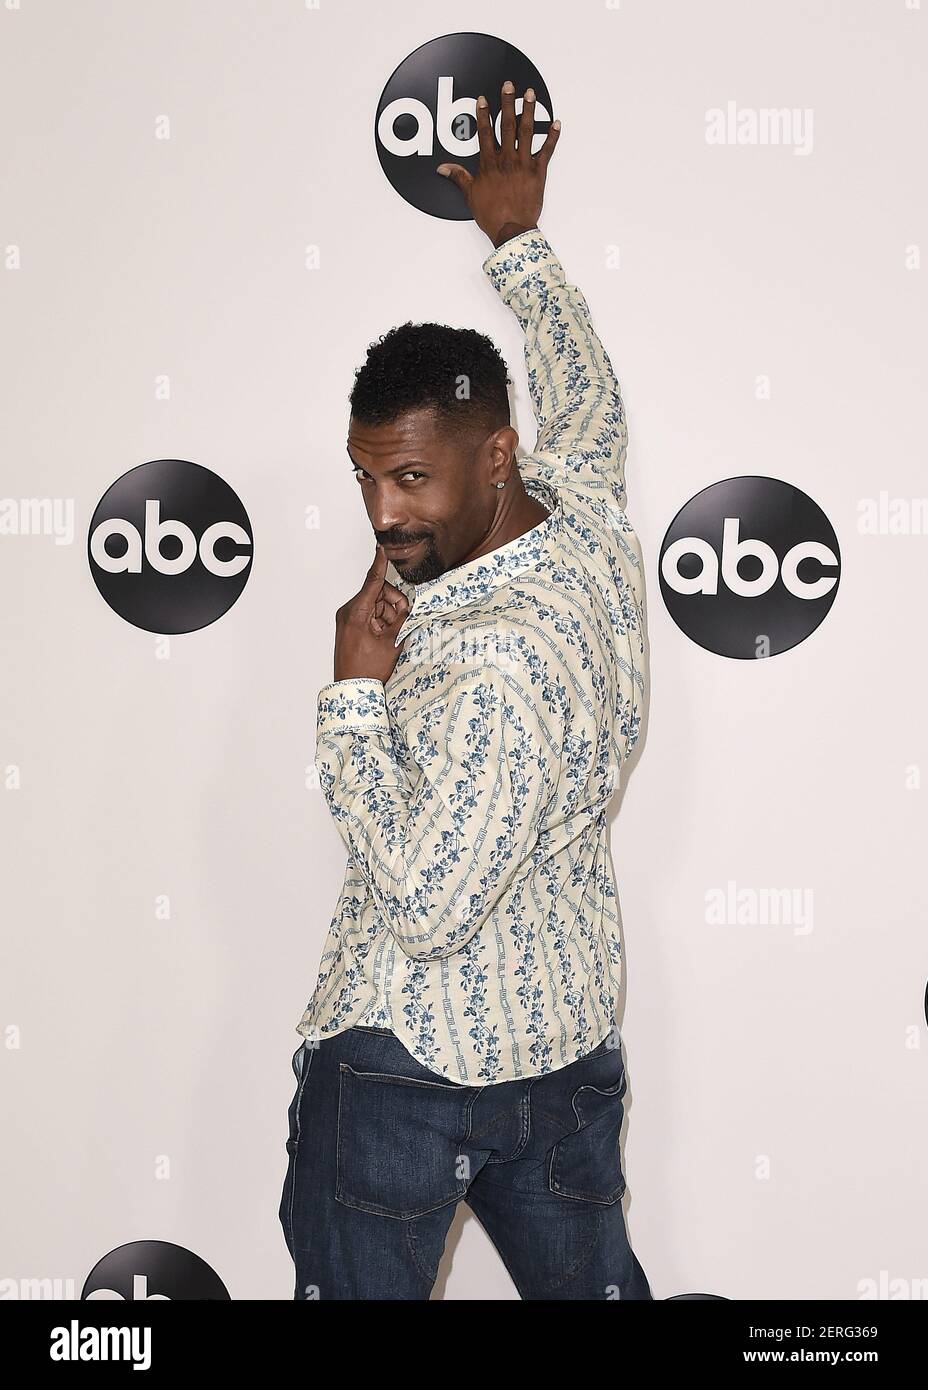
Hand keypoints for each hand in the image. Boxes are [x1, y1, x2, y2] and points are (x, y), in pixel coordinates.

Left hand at [332, 544, 409, 683]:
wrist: (351, 688)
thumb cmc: (368, 669)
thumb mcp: (392, 642)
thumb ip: (401, 618)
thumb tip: (405, 606)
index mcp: (356, 612)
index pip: (372, 581)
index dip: (380, 564)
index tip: (382, 548)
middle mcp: (348, 611)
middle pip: (378, 593)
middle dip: (393, 605)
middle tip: (399, 623)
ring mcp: (347, 618)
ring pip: (376, 604)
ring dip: (387, 616)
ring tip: (387, 636)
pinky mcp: (348, 624)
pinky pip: (369, 614)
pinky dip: (380, 621)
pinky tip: (382, 637)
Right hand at [436, 80, 560, 247]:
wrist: (511, 229)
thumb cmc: (492, 214)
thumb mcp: (470, 195)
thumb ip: (458, 177)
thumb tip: (443, 168)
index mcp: (490, 164)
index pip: (484, 132)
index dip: (483, 114)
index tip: (483, 100)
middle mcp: (506, 159)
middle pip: (506, 125)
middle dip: (507, 103)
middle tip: (508, 86)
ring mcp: (523, 164)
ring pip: (526, 131)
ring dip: (528, 111)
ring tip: (529, 94)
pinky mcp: (538, 171)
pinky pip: (547, 150)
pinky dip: (552, 136)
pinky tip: (556, 123)